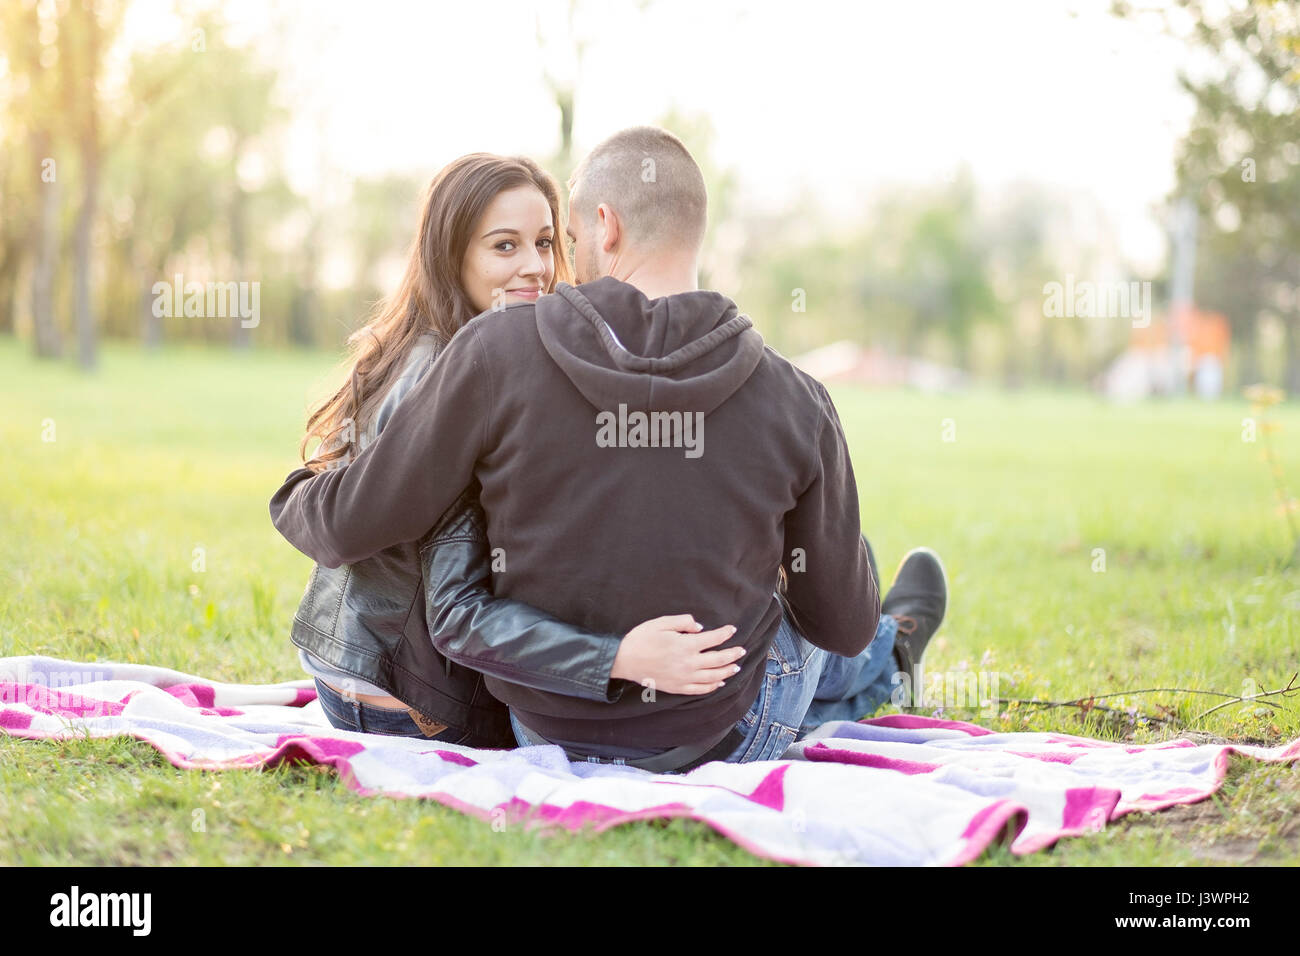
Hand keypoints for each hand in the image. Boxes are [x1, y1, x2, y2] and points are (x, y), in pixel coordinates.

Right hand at [610, 614, 743, 694]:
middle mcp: (688, 663)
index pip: (713, 639)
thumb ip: (683, 622)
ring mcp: (683, 678)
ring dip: (726, 671)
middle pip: (718, 659)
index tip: (733, 630)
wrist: (623, 660)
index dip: (726, 634)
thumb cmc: (641, 638)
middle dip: (732, 654)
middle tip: (741, 651)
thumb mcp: (661, 622)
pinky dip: (712, 687)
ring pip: (712, 676)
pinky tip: (718, 683)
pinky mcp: (677, 688)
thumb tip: (700, 627)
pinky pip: (700, 690)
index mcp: (685, 645)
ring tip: (735, 667)